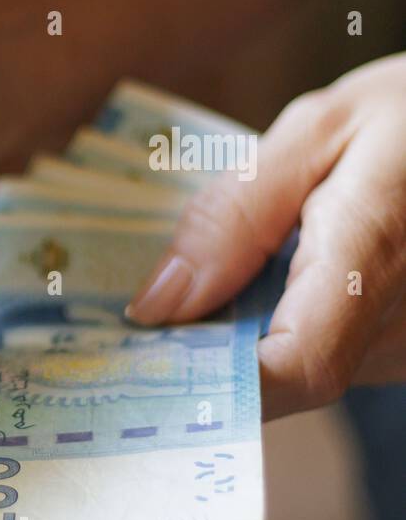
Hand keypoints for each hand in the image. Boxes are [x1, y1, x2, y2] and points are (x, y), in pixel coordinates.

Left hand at [125, 52, 405, 418]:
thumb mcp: (318, 132)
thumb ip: (233, 218)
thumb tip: (156, 306)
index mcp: (377, 256)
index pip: (294, 369)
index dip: (216, 387)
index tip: (144, 368)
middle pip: (286, 378)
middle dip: (210, 356)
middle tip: (142, 323)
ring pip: (305, 371)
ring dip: (246, 340)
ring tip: (203, 289)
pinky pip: (332, 354)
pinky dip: (282, 328)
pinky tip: (258, 287)